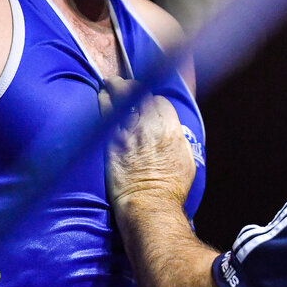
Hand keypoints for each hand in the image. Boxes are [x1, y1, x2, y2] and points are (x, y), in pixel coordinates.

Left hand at [99, 76, 195, 210]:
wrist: (149, 203)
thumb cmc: (171, 186)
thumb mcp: (186, 157)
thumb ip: (177, 138)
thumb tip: (172, 132)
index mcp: (169, 126)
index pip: (159, 100)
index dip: (152, 98)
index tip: (147, 99)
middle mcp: (148, 124)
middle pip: (138, 94)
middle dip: (130, 85)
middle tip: (123, 82)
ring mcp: (128, 132)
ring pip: (119, 100)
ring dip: (114, 88)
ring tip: (110, 83)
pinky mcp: (110, 143)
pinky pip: (105, 115)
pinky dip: (103, 103)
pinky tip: (100, 97)